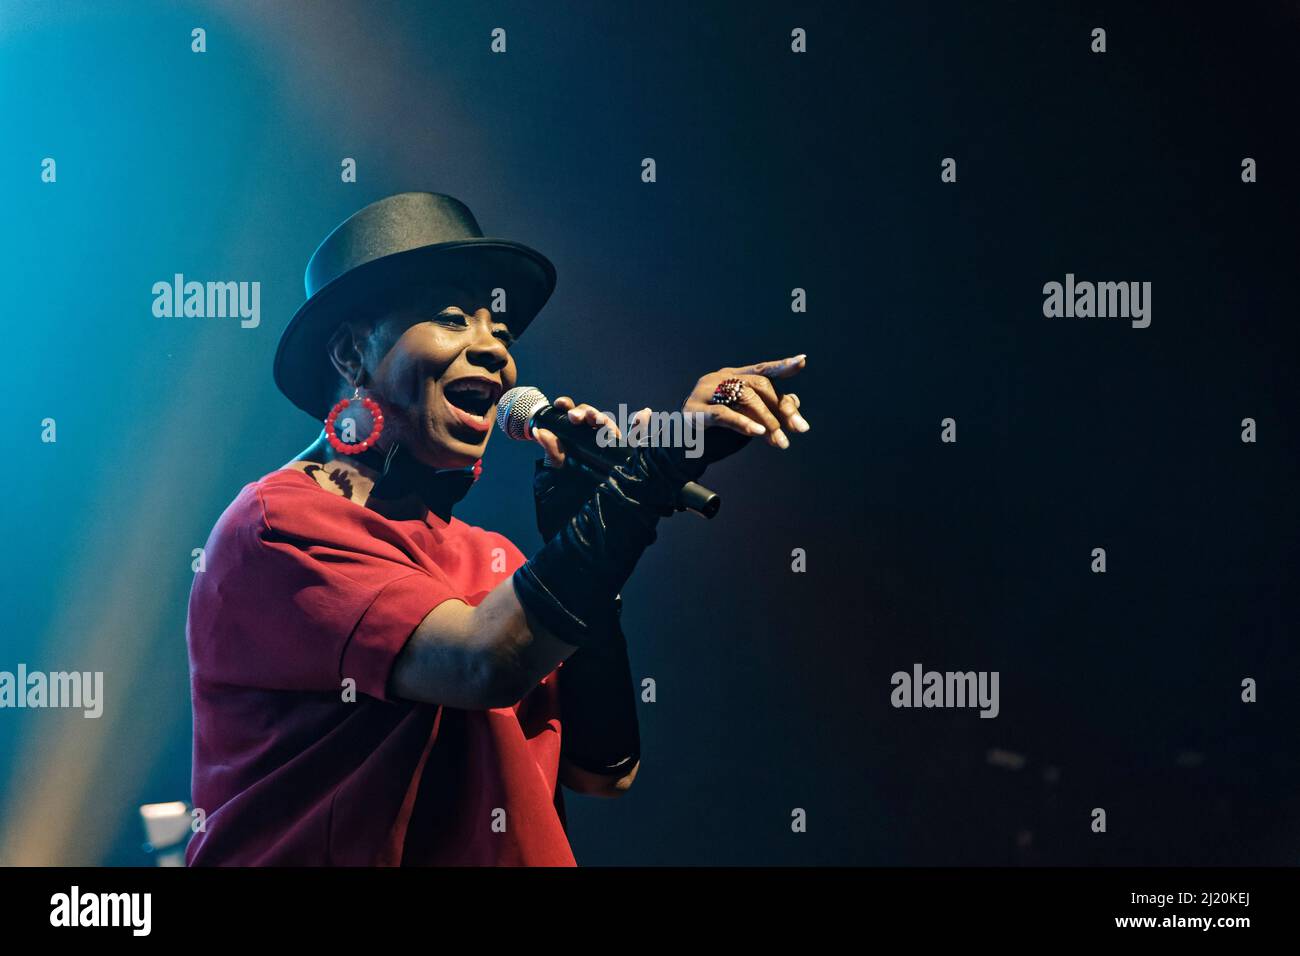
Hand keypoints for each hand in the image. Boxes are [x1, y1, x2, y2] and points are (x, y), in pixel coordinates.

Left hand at [534, 397, 653, 468]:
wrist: (578, 500)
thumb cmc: (569, 477)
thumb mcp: (556, 463)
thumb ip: (550, 447)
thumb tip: (538, 431)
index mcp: (575, 431)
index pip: (573, 413)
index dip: (567, 405)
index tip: (559, 404)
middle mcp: (592, 433)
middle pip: (589, 415)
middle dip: (583, 412)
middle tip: (574, 418)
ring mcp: (607, 440)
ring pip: (606, 423)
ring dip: (600, 418)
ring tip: (594, 420)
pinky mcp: (621, 451)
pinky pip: (634, 437)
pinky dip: (641, 424)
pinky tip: (645, 412)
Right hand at [683, 354, 809, 451]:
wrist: (680, 450)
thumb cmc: (717, 432)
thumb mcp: (746, 418)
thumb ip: (767, 408)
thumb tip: (795, 400)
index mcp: (732, 376)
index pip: (761, 369)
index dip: (781, 365)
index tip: (802, 361)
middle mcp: (719, 378)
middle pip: (758, 385)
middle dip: (781, 408)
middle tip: (797, 430)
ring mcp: (705, 392)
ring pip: (745, 397)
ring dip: (767, 421)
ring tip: (780, 441)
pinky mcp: (694, 411)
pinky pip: (724, 414)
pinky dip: (743, 423)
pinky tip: (759, 433)